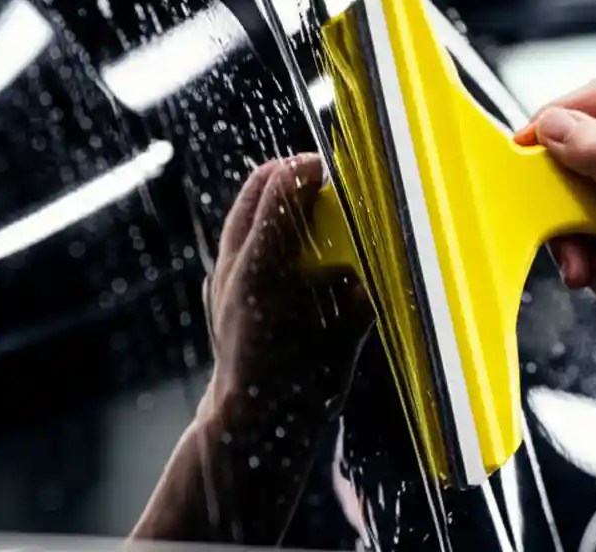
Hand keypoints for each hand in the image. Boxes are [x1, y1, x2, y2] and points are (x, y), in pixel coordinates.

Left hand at [202, 154, 371, 425]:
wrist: (250, 427)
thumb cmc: (300, 389)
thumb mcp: (343, 339)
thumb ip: (357, 296)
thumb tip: (376, 266)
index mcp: (263, 271)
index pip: (282, 192)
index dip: (309, 169)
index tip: (332, 167)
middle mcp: (234, 266)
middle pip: (257, 187)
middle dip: (290, 173)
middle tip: (322, 177)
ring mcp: (221, 276)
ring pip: (244, 210)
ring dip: (276, 197)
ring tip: (309, 204)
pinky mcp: (218, 288)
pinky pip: (240, 238)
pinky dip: (265, 226)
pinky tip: (293, 246)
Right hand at [515, 78, 595, 378]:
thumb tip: (557, 123)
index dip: (560, 117)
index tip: (525, 146)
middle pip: (586, 141)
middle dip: (565, 193)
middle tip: (559, 224)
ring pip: (578, 183)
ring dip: (573, 230)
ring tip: (588, 266)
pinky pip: (583, 214)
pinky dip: (583, 247)